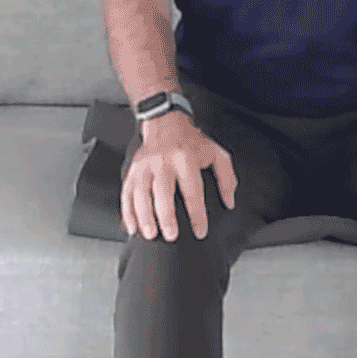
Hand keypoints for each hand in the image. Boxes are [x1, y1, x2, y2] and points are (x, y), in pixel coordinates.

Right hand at [122, 113, 234, 241]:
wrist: (164, 122)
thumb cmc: (191, 142)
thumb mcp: (215, 153)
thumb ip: (226, 178)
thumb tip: (229, 202)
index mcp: (185, 158)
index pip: (192, 191)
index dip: (197, 214)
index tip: (200, 232)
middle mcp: (162, 162)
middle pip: (163, 193)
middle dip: (166, 217)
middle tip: (171, 236)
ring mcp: (144, 166)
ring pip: (141, 194)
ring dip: (144, 217)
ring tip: (151, 234)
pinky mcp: (132, 171)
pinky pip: (127, 194)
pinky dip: (128, 213)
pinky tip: (133, 228)